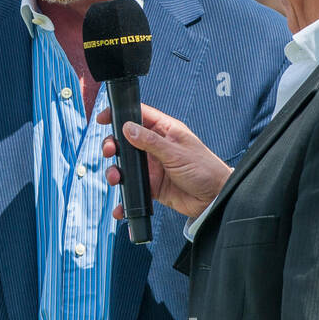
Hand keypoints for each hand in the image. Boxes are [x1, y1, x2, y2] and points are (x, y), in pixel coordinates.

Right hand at [97, 103, 230, 218]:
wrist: (214, 199)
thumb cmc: (205, 170)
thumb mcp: (176, 153)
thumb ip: (150, 142)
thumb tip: (128, 128)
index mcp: (165, 131)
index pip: (139, 116)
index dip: (120, 114)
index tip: (103, 118)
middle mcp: (156, 147)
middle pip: (126, 140)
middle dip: (113, 145)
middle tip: (109, 151)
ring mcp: (152, 166)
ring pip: (126, 165)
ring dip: (115, 171)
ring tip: (115, 178)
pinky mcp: (151, 185)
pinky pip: (132, 188)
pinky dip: (124, 197)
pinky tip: (120, 205)